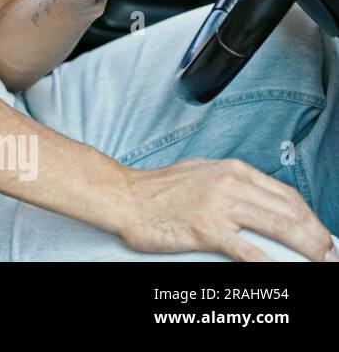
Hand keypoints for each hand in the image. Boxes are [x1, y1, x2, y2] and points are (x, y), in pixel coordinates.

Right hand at [119, 159, 337, 260]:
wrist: (124, 196)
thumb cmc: (157, 189)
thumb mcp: (201, 172)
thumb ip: (231, 183)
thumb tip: (259, 202)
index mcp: (232, 170)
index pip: (286, 194)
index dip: (310, 217)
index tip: (319, 234)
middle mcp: (231, 184)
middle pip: (290, 211)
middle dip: (316, 235)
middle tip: (328, 253)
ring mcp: (220, 206)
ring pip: (279, 227)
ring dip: (306, 248)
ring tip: (319, 262)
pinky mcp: (207, 229)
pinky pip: (248, 250)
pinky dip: (270, 264)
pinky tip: (281, 272)